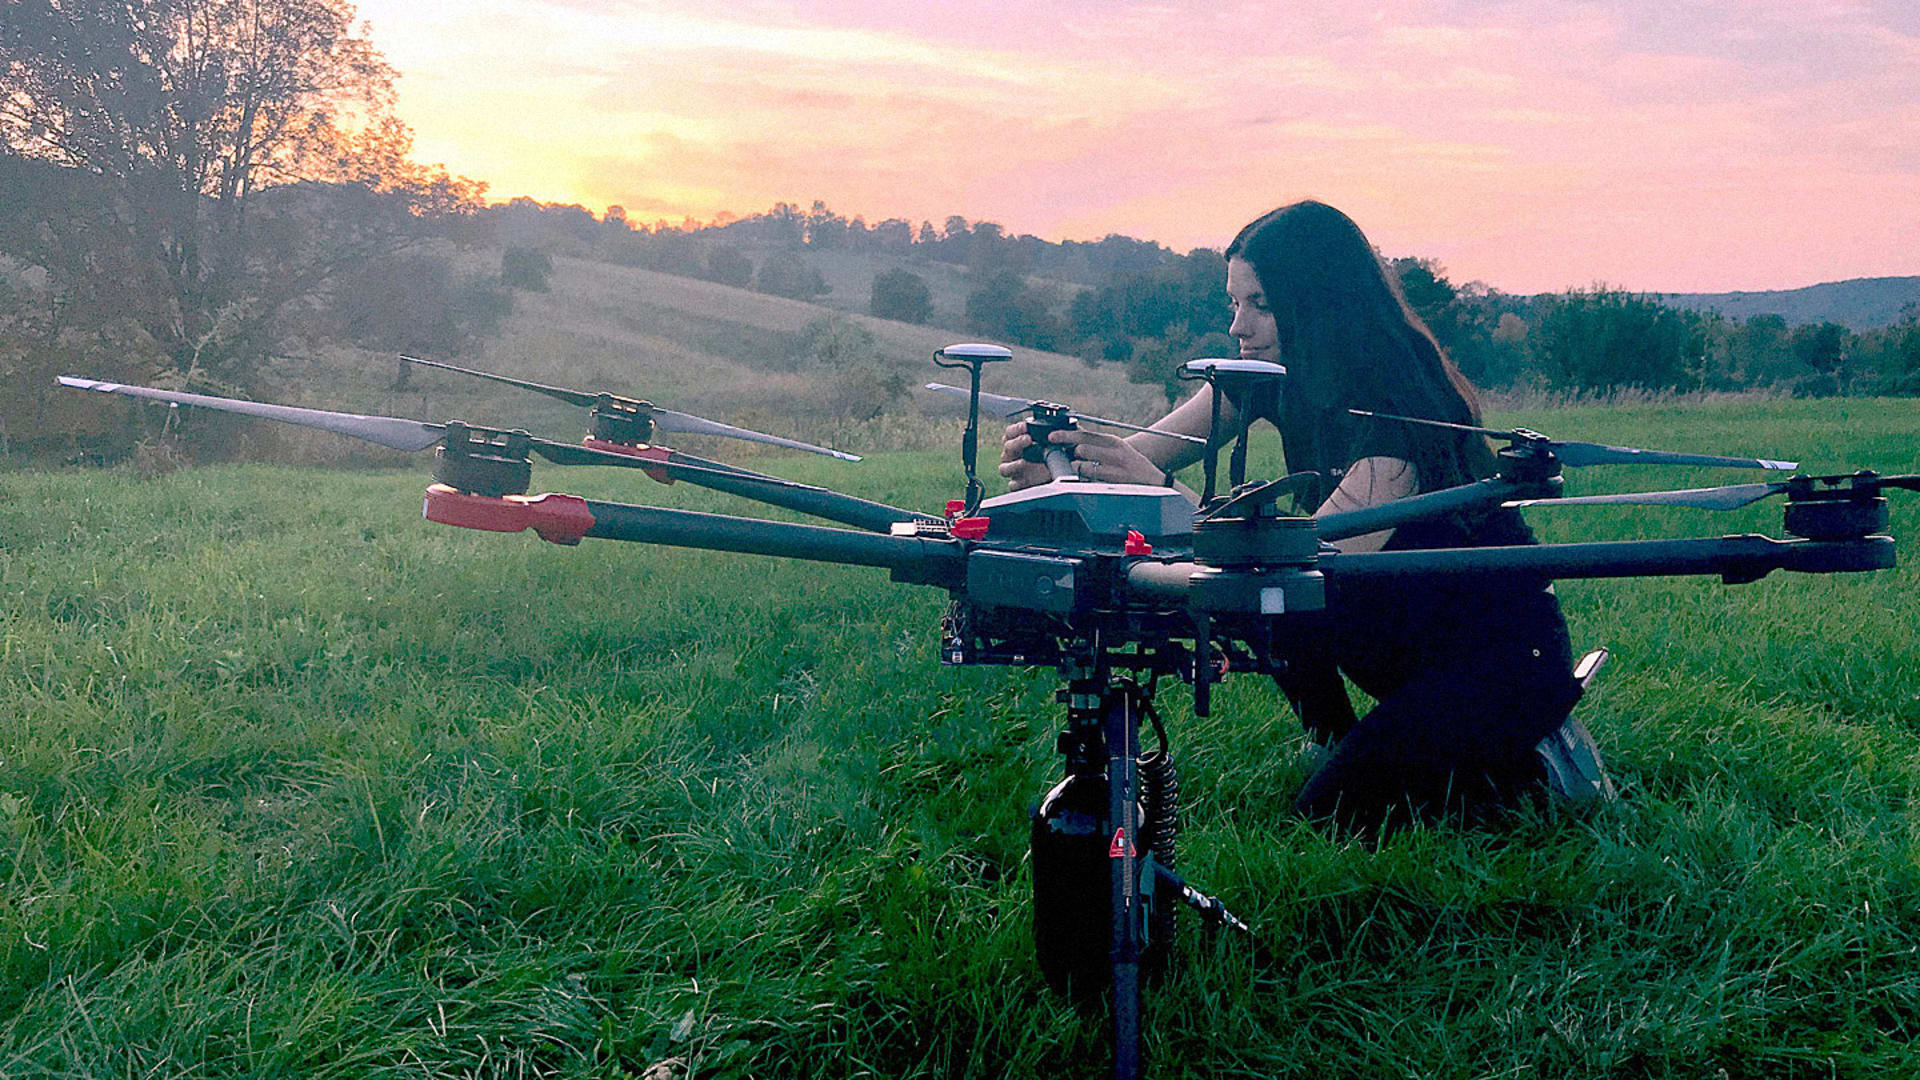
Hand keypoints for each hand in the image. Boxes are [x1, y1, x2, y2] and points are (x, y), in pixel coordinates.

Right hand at [997, 421, 1051, 490]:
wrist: (1056, 471)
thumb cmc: (1051, 452)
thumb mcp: (1053, 442)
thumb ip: (1052, 436)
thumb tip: (1055, 434)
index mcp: (1017, 441)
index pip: (1010, 433)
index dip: (1016, 429)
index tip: (1025, 426)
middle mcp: (1012, 455)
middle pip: (1007, 448)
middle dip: (1017, 442)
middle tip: (1029, 439)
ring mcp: (1014, 470)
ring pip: (1004, 468)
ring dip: (1013, 464)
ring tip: (1024, 462)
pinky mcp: (1018, 484)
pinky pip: (1012, 485)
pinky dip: (1017, 483)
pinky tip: (1025, 480)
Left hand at [999, 425, 1166, 488]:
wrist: (1155, 484)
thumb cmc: (1130, 466)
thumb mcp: (1117, 449)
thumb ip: (1095, 443)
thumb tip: (1071, 434)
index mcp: (1113, 441)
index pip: (1085, 434)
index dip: (1066, 435)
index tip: (1051, 436)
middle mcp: (1115, 453)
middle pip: (1082, 449)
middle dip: (1068, 454)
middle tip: (1058, 456)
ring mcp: (1115, 470)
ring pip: (1083, 468)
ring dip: (1075, 471)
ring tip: (1075, 472)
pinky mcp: (1114, 486)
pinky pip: (1089, 485)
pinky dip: (1082, 485)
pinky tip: (1083, 485)